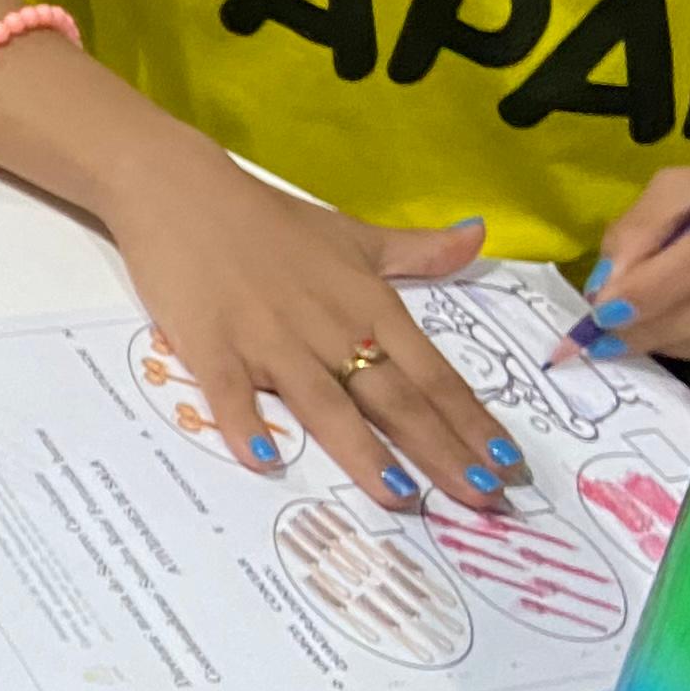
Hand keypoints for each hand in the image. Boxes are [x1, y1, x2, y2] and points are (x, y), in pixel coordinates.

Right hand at [99, 136, 523, 511]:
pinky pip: (232, 393)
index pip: (433, 373)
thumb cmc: (269, 220)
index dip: (472, 421)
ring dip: (365, 452)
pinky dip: (246, 424)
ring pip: (326, 405)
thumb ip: (417, 251)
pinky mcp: (212, 347)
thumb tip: (480, 236)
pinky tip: (264, 459)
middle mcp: (330, 328)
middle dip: (442, 452)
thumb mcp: (352, 235)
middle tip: (484, 501)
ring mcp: (271, 340)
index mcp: (368, 305)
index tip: (509, 466)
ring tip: (401, 497)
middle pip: (395, 399)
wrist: (179, 189)